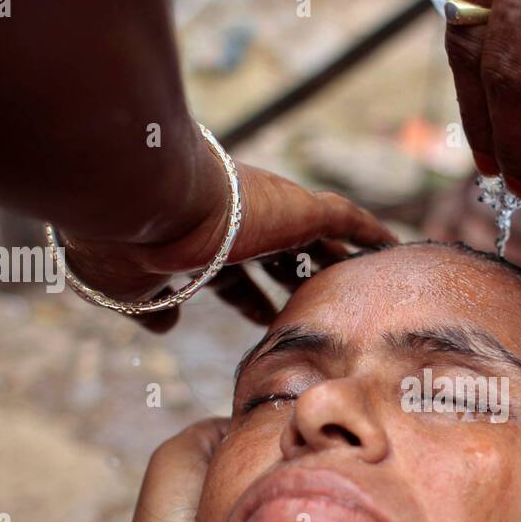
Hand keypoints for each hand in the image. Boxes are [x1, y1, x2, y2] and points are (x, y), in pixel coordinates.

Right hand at [55, 133, 397, 332]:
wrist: (140, 197)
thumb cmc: (125, 243)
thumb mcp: (128, 288)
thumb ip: (149, 308)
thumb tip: (163, 325)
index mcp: (196, 242)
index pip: (232, 276)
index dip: (250, 299)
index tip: (265, 319)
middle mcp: (234, 222)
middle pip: (279, 257)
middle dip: (300, 281)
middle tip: (324, 309)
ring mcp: (269, 212)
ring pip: (316, 239)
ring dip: (338, 260)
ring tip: (368, 283)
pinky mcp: (297, 205)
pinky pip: (348, 220)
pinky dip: (370, 232)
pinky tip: (395, 247)